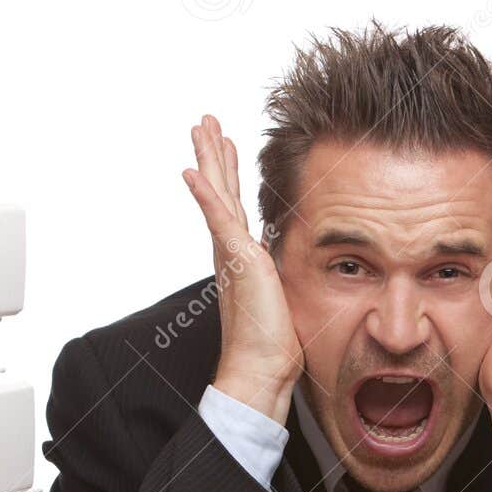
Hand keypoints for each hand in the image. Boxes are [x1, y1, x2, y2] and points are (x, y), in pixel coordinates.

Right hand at [182, 115, 302, 424]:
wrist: (262, 369)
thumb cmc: (275, 346)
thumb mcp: (287, 297)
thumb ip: (285, 278)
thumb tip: (300, 268)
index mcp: (244, 258)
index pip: (236, 206)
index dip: (231, 174)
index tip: (228, 146)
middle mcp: (232, 251)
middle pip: (222, 191)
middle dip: (215, 155)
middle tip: (206, 122)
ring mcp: (231, 253)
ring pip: (218, 194)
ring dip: (210, 158)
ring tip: (202, 126)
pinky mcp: (235, 259)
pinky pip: (217, 218)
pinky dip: (204, 194)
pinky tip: (191, 171)